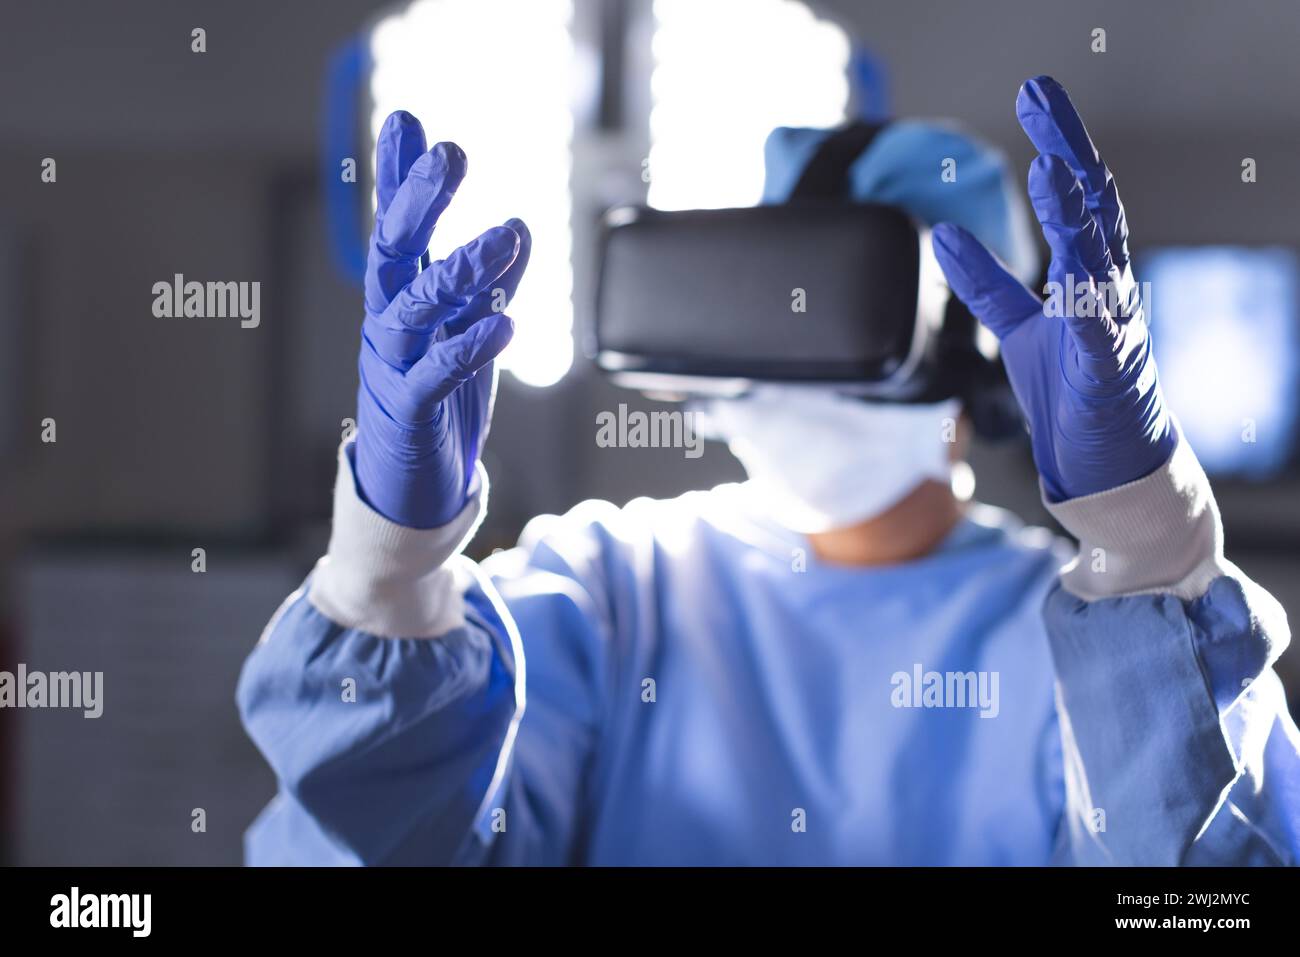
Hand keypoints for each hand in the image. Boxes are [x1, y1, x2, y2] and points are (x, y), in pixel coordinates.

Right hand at [353, 111, 530, 526]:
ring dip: (463, 269)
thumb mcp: (465, 331)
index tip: (408, 120)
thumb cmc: (439, 403)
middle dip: (419, 201)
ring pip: (417, 308)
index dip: (399, 176)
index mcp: (400, 300)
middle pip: (393, 252)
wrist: (411, 489)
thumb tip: (520, 226)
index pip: (398, 228)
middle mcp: (388, 325)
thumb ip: (487, 284)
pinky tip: (506, 321)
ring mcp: (392, 367)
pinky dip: (470, 346)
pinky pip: (437, 374)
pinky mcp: (408, 413)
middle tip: (450, 154)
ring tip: (508, 235)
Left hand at [931, 75, 1175, 501]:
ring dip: (1076, 217)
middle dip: (1069, 151)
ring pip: (1099, 261)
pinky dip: (1086, 308)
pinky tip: (1072, 281)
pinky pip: (1098, 337)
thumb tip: (941, 236)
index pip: (1079, 195)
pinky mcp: (1107, 376)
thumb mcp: (1018, 328)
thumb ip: (986, 283)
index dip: (1058, 143)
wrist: (1109, 462)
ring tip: (1052, 170)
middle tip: (1043, 99)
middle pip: (1094, 206)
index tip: (1033, 96)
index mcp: (1090, 274)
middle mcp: (1108, 289)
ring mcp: (1113, 329)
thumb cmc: (1071, 389)